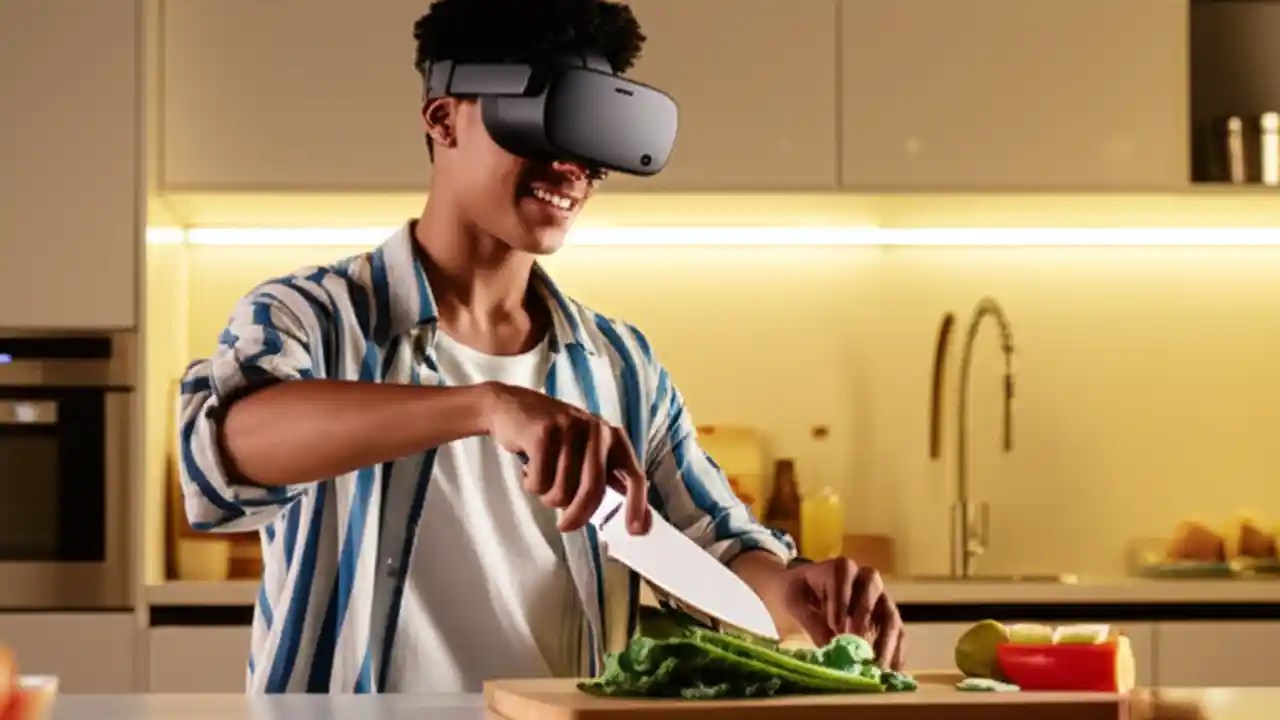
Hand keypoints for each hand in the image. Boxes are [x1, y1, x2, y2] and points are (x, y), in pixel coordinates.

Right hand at [483, 382, 651, 534]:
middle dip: (578, 515)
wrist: (512, 407)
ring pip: (562, 491)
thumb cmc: (553, 439)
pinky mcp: (543, 433)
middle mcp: (597, 430)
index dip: (637, 505)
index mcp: (613, 438)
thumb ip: (607, 478)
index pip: (634, 475)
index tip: (636, 531)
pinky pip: (540, 482)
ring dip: (547, 496)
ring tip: (542, 478)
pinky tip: (528, 468)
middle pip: (593, 489)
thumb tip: (635, 517)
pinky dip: (531, 485)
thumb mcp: (585, 451)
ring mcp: (570, 429)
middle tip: (565, 527)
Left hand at [780, 558, 903, 669]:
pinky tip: (891, 670)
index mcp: (839, 568)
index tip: (835, 625)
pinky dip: (895, 651)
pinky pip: (896, 633)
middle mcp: (863, 579)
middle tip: (857, 642)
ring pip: (890, 614)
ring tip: (877, 665)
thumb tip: (830, 647)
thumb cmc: (795, 593)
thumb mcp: (794, 603)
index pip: (844, 578)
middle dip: (865, 616)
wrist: (800, 593)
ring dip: (886, 640)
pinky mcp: (884, 619)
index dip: (841, 601)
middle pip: (873, 590)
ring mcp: (878, 599)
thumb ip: (811, 622)